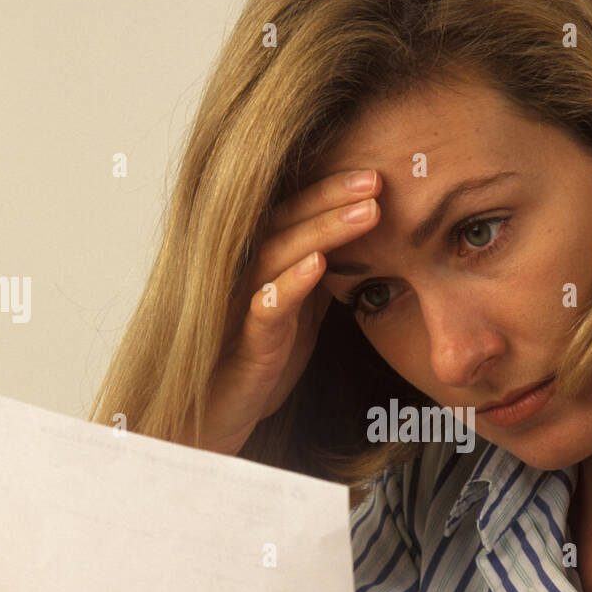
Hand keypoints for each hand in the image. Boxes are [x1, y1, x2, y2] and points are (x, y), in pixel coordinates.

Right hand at [179, 167, 382, 455]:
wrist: (213, 420)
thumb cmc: (255, 362)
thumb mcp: (300, 312)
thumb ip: (319, 276)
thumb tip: (358, 243)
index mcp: (263, 263)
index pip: (295, 211)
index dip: (332, 188)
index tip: (377, 171)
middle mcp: (246, 274)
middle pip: (287, 219)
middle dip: (332, 195)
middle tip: (376, 176)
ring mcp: (242, 306)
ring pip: (279, 254)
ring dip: (323, 230)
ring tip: (365, 211)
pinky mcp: (246, 345)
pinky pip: (266, 308)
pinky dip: (291, 284)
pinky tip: (319, 265)